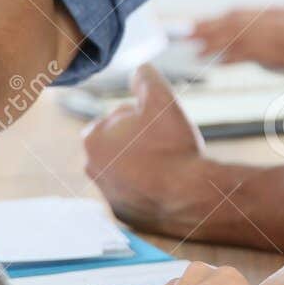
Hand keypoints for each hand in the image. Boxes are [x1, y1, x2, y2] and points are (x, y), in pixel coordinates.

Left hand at [81, 63, 219, 234]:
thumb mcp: (161, 98)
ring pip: (128, 168)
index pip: (116, 117)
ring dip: (146, 163)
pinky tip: (171, 183)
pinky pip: (137, 193)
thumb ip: (146, 77)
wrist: (191, 198)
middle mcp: (92, 169)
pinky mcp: (124, 215)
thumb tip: (140, 69)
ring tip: (171, 163)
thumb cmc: (172, 147)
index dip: (142, 117)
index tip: (159, 125)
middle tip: (167, 143)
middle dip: (141, 140)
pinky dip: (151, 187)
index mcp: (92, 140)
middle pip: (120, 143)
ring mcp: (108, 195)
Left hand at [187, 8, 283, 68]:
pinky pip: (247, 54)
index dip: (212, 21)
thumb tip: (251, 49)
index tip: (195, 25)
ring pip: (233, 37)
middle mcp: (266, 20)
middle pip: (228, 23)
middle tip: (184, 34)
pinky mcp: (276, 50)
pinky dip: (230, 57)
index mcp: (269, 13)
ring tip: (193, 50)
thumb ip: (270, 31)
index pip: (234, 15)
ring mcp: (270, 35)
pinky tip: (217, 62)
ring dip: (212, 43)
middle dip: (205, 29)